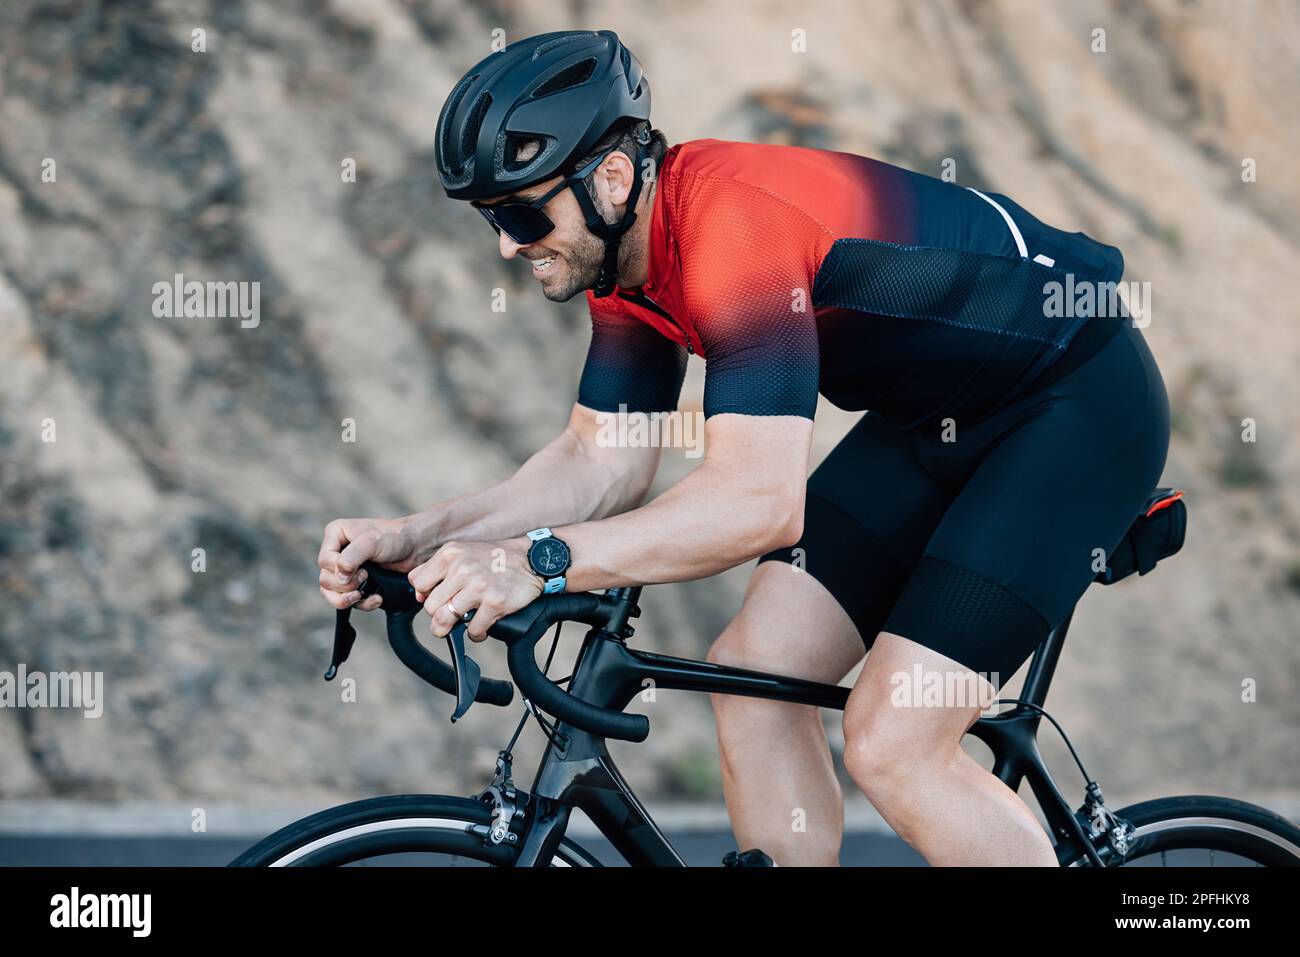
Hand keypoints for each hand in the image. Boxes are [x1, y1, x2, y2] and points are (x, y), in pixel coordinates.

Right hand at [317, 516, 418, 610]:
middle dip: (345, 585)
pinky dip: (361, 604)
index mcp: (335, 535)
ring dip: (347, 599)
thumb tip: (339, 577)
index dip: (339, 570)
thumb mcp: (372, 541)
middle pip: (325, 580)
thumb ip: (352, 556)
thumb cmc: (395, 537)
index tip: (361, 570)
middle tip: (366, 577)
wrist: (416, 548)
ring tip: (362, 595)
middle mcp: (336, 552)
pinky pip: (348, 601)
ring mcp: (345, 569)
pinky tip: (377, 599)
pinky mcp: (356, 584)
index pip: (324, 560)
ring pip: (331, 594)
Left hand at [407, 539, 542, 641]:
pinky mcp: (495, 603)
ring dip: (449, 628)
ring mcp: (478, 587)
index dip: (424, 595)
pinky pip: (473, 630)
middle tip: (448, 615)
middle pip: (429, 606)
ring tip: (457, 625)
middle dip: (437, 615)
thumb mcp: (463, 551)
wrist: (531, 559)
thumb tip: (420, 595)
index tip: (436, 598)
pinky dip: (476, 634)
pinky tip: (481, 627)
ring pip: (444, 620)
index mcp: (450, 555)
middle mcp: (462, 569)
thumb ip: (440, 569)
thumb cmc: (495, 558)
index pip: (417, 582)